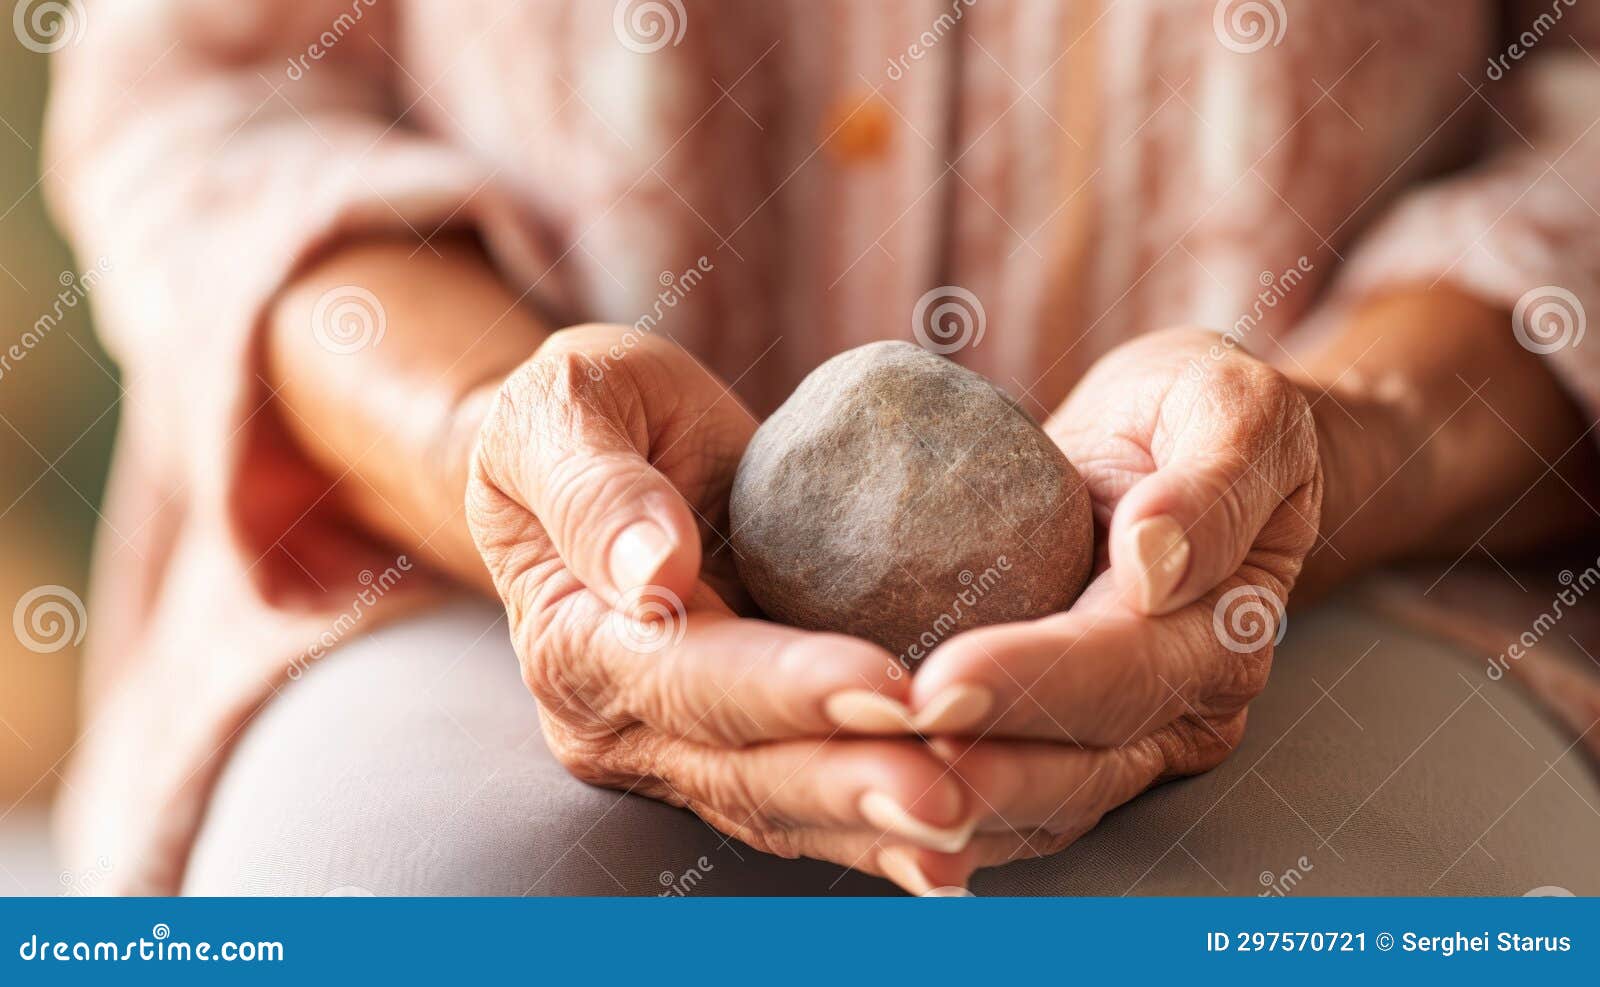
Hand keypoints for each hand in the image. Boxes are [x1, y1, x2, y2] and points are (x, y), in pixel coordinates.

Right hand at [465, 326, 978, 887]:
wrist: (601, 461)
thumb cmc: (585, 416)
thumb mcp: (563, 406)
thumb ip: (593, 485)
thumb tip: (652, 575)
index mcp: (575, 640)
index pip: (687, 675)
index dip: (787, 687)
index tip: (888, 686)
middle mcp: (621, 722)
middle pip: (744, 768)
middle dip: (850, 786)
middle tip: (954, 797)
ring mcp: (681, 753)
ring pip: (786, 808)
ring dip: (878, 828)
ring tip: (971, 831)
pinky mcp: (742, 753)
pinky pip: (815, 804)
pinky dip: (883, 828)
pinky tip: (968, 839)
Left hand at [893, 328, 1322, 889]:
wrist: (1168, 445)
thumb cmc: (1195, 412)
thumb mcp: (1232, 404)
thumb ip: (1214, 480)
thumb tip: (1157, 558)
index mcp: (1224, 627)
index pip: (1125, 667)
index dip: (1033, 682)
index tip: (939, 685)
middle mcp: (1180, 705)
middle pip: (1080, 764)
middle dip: (976, 772)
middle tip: (876, 763)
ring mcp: (1122, 739)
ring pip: (1041, 806)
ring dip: (951, 810)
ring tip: (858, 795)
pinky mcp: (1060, 742)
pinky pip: (1003, 801)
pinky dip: (939, 814)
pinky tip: (863, 806)